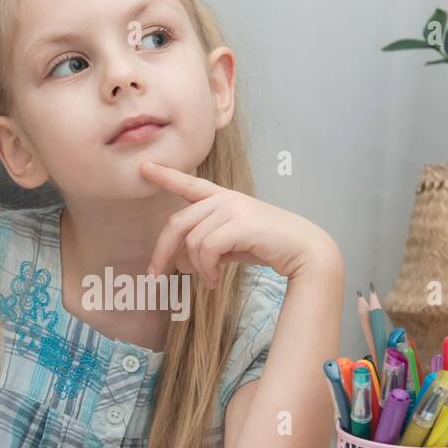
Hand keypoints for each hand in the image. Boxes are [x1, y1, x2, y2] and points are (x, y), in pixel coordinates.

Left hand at [140, 161, 340, 285]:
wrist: (303, 250)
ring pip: (192, 241)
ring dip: (196, 268)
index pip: (189, 184)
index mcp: (222, 199)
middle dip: (162, 252)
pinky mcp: (241, 224)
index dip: (166, 176)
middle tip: (154, 275)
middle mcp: (225, 199)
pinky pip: (206, 250)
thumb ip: (206, 246)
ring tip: (210, 280)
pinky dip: (206, 271)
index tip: (144, 167)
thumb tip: (179, 262)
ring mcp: (233, 209)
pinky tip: (215, 281)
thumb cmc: (267, 247)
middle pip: (177, 223)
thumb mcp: (231, 244)